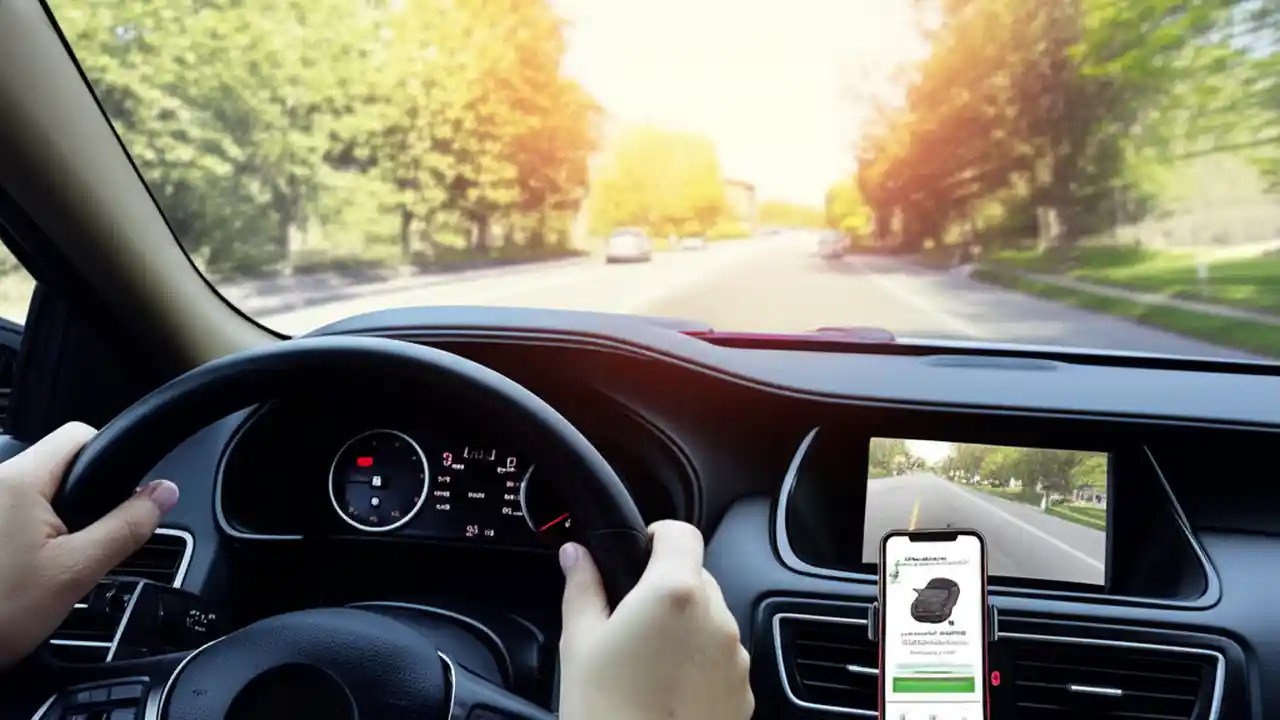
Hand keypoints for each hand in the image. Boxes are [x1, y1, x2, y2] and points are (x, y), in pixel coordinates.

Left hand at [0, 422, 178, 667]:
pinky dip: (27, 537)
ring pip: (35, 495)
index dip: (109, 461)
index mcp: (19, 480)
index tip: (116, 501)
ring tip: (50, 565)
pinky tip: (23, 572)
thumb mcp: (76, 570)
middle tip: (82, 547)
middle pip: (58, 467)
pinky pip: (13, 515)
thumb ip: (126, 526)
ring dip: (54, 522)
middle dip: (80, 501)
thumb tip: (164, 493)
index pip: (78, 435)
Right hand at [557, 520, 753, 719]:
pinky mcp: (742, 691)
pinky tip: (665, 691)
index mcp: (673, 592)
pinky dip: (697, 664)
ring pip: (708, 620)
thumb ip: (582, 587)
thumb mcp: (580, 644)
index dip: (656, 537)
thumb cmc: (606, 713)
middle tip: (627, 623)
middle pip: (694, 577)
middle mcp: (714, 617)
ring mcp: (733, 656)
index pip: (681, 532)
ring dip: (683, 628)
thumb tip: (578, 555)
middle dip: (664, 590)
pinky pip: (719, 659)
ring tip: (644, 665)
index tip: (637, 555)